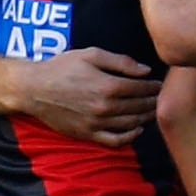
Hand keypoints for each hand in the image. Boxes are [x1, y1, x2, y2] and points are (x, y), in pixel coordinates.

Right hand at [18, 47, 162, 144]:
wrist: (34, 89)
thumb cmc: (62, 67)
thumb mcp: (91, 55)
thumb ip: (121, 62)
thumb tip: (146, 71)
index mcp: (108, 86)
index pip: (141, 88)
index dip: (153, 87)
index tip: (160, 85)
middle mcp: (105, 107)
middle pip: (139, 107)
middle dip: (153, 102)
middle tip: (161, 98)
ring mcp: (97, 123)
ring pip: (131, 124)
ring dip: (146, 117)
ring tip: (153, 111)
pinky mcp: (88, 134)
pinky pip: (115, 141)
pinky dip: (130, 137)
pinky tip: (137, 129)